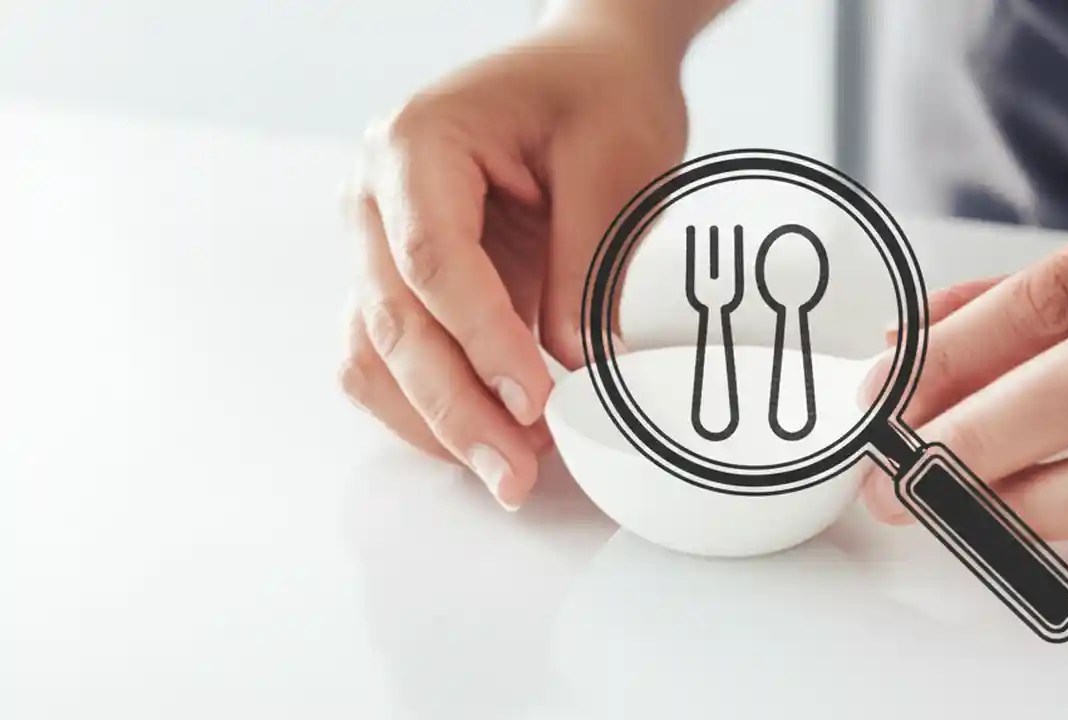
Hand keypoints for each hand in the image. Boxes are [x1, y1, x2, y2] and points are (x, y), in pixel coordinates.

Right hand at [339, 19, 687, 509]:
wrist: (585, 72)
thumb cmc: (597, 97)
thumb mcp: (615, 161)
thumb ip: (586, 263)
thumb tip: (573, 369)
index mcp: (416, 144)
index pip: (432, 261)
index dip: (482, 342)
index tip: (537, 404)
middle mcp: (375, 196)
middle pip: (393, 322)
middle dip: (455, 409)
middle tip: (517, 474)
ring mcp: (377, 243)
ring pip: (374, 355)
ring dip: (436, 423)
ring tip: (511, 471)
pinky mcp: (400, 282)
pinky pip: (389, 360)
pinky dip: (430, 410)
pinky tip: (489, 440)